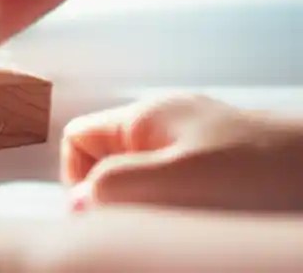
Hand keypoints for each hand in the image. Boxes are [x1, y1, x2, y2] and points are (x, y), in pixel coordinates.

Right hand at [64, 94, 302, 211]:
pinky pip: (183, 191)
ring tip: (185, 226)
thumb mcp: (176, 179)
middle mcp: (168, 123)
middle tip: (149, 227)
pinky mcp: (227, 167)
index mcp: (146, 117)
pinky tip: (208, 223)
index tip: (101, 216)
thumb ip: (116, 185)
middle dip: (121, 201)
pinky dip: (186, 213)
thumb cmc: (268, 170)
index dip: (78, 179)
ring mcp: (199, 144)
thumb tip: (77, 203)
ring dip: (156, 211)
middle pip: (111, 162)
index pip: (78, 138)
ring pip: (148, 181)